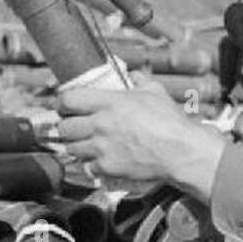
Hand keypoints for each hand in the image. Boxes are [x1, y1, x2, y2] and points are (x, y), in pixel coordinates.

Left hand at [57, 83, 227, 200]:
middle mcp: (100, 124)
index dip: (62, 103)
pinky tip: (102, 160)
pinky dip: (92, 165)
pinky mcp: (107, 167)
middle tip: (75, 127)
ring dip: (78, 146)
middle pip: (64, 127)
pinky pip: (88, 167)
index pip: (67, 100)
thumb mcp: (155, 91)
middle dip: (67, 126)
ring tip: (88, 145)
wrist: (180, 151)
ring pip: (71, 148)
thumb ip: (139, 80)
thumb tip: (133, 74)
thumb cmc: (170, 121)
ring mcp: (101, 147)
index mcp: (109, 102)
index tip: (65, 106)